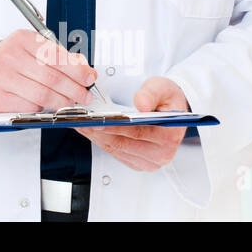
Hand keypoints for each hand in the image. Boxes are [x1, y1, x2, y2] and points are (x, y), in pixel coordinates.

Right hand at [0, 30, 97, 112]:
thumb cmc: (9, 61)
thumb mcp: (31, 49)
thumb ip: (57, 56)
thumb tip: (83, 67)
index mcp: (21, 39)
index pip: (56, 56)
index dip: (77, 69)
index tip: (89, 77)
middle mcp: (10, 57)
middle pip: (52, 77)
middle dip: (75, 89)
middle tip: (84, 95)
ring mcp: (2, 78)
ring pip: (43, 95)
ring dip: (62, 102)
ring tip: (70, 103)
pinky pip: (29, 107)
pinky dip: (42, 109)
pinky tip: (47, 106)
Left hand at [72, 75, 188, 171]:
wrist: (172, 109)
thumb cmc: (167, 99)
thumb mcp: (162, 88)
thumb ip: (150, 93)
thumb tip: (141, 104)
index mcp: (169, 136)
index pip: (135, 132)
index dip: (113, 126)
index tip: (95, 120)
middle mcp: (161, 153)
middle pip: (122, 143)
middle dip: (98, 131)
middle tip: (80, 120)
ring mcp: (150, 161)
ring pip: (115, 149)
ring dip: (95, 137)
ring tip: (80, 124)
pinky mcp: (139, 162)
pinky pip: (115, 153)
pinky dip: (101, 141)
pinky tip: (90, 130)